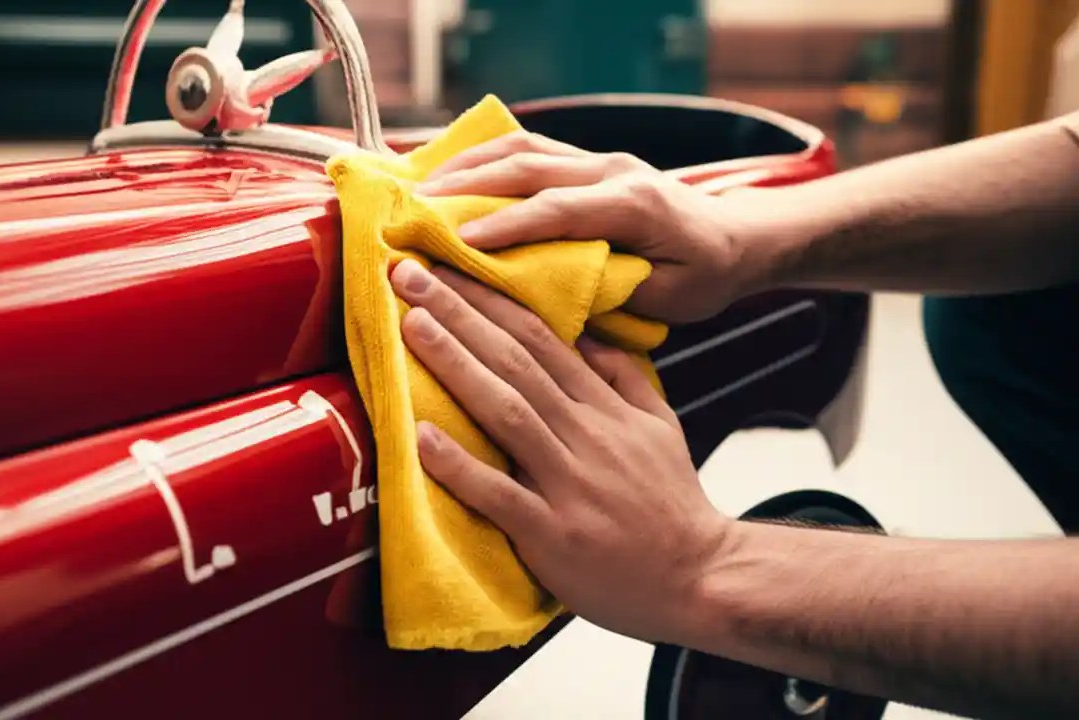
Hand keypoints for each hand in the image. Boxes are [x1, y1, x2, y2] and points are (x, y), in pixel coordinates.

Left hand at [390, 258, 733, 642]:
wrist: (701, 577)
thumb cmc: (670, 503)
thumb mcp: (660, 425)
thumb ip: (623, 376)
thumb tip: (586, 334)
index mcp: (604, 407)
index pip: (540, 337)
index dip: (492, 299)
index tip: (448, 267)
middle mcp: (586, 434)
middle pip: (516, 360)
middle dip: (461, 313)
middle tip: (409, 276)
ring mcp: (569, 483)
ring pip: (507, 411)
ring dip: (456, 365)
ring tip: (412, 326)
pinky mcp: (552, 533)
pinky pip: (499, 494)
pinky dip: (459, 465)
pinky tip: (420, 437)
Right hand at [417, 131, 768, 322]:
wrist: (737, 237)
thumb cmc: (705, 276)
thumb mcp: (670, 298)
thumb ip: (613, 293)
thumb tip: (551, 300)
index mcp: (635, 204)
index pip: (559, 209)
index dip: (506, 225)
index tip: (458, 245)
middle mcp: (614, 170)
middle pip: (529, 165)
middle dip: (468, 185)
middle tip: (416, 208)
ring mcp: (600, 158)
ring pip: (524, 147)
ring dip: (469, 164)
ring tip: (420, 186)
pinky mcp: (588, 160)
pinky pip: (530, 148)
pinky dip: (486, 157)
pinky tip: (451, 172)